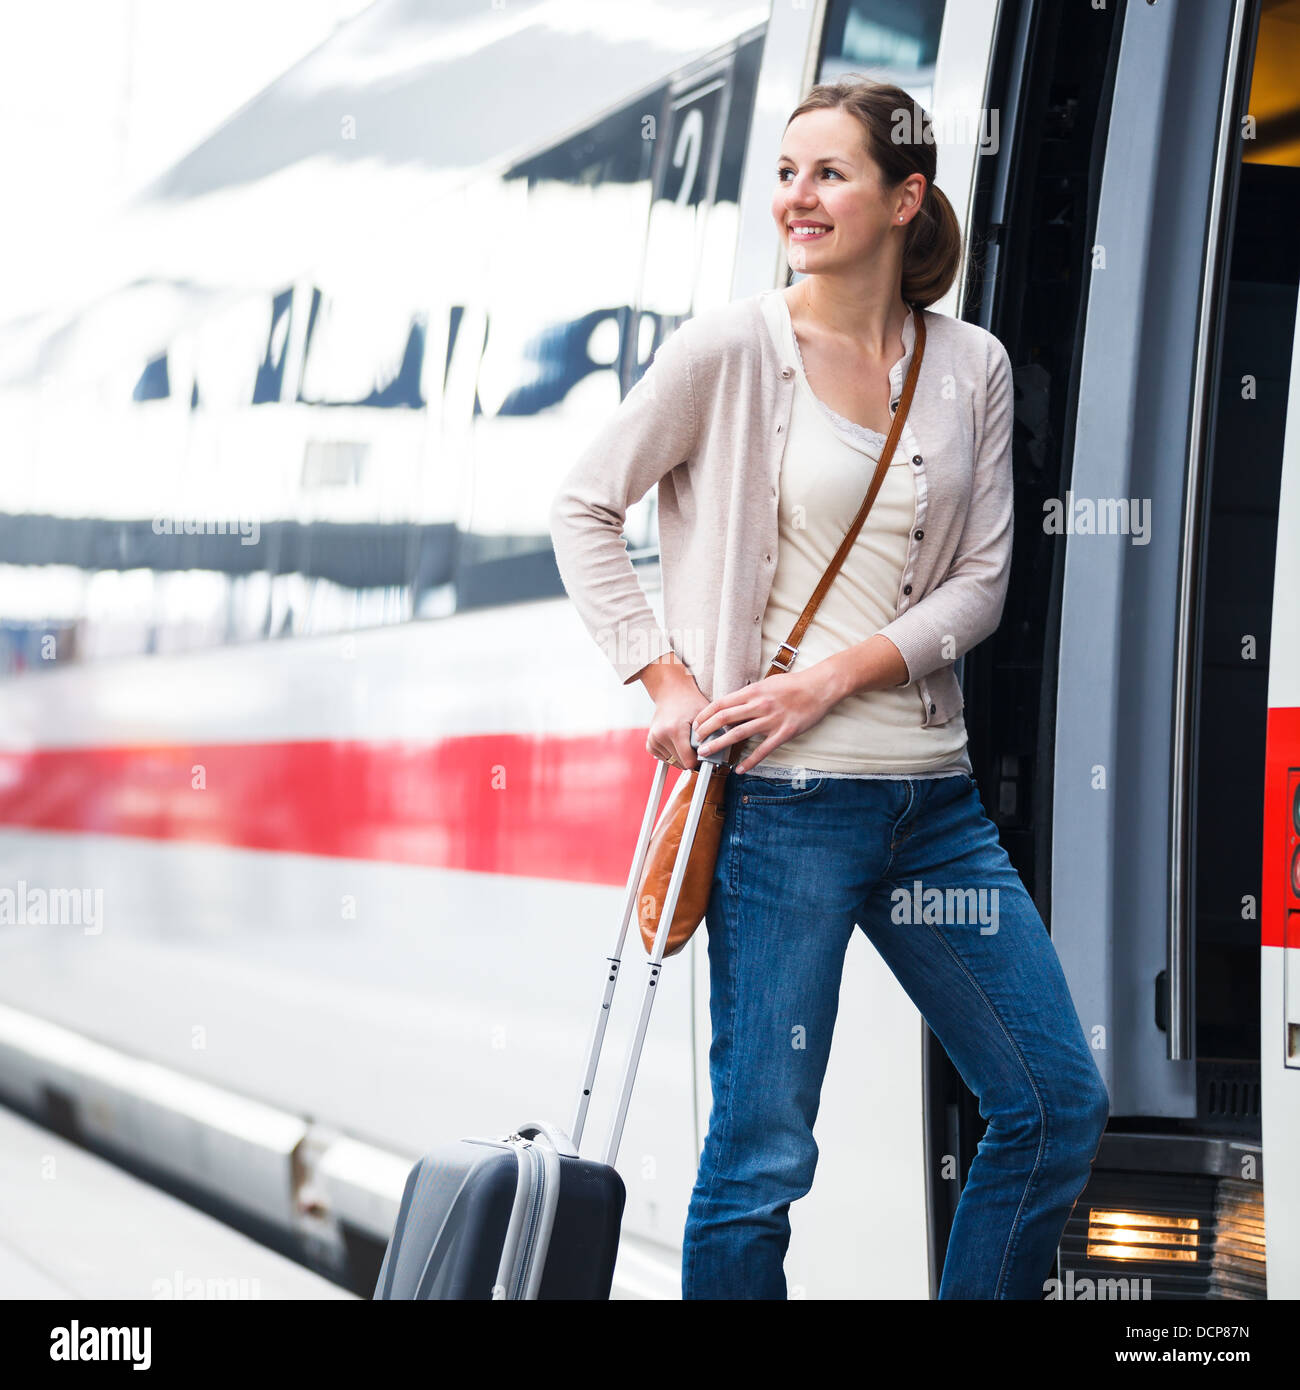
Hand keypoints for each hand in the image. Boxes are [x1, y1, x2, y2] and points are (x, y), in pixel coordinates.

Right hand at [645, 669, 709, 771]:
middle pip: (680, 763)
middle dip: (690, 757)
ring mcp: (653, 739)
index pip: (688, 762)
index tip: (702, 752)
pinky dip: (672, 754)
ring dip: (681, 756)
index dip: (698, 759)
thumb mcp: (705, 717)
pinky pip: (664, 758)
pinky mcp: (650, 742)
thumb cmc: (690, 702)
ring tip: (685, 740)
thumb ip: (710, 736)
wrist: (672, 692)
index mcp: (674, 730)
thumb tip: (714, 754)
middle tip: (695, 743)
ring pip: (672, 761)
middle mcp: (660, 736)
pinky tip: (677, 743)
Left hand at [691, 668, 838, 773]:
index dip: (705, 715)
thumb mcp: (766, 684)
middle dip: (706, 731)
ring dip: (719, 745)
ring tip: (707, 753)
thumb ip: (749, 695)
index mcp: (753, 691)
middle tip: (696, 741)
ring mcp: (771, 720)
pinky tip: (739, 769)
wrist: (819, 687)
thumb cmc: (793, 685)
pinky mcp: (784, 733)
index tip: (696, 725)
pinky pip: (763, 750)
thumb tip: (731, 706)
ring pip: (738, 734)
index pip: (721, 704)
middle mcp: (759, 705)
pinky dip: (749, 761)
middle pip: (724, 719)